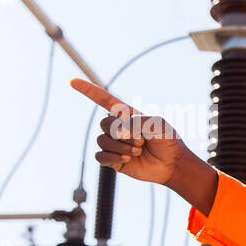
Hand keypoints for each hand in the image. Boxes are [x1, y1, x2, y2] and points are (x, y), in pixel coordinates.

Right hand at [71, 78, 186, 185]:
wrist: (173, 163)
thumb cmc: (167, 140)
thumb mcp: (156, 124)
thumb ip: (136, 123)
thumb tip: (117, 133)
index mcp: (126, 115)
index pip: (103, 100)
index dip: (88, 90)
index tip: (72, 81)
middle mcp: (118, 128)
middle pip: (104, 123)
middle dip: (122, 132)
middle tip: (141, 141)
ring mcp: (114, 144)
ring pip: (102, 141)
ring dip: (121, 146)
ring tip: (138, 151)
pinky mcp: (114, 160)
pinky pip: (100, 157)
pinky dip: (113, 157)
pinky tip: (128, 158)